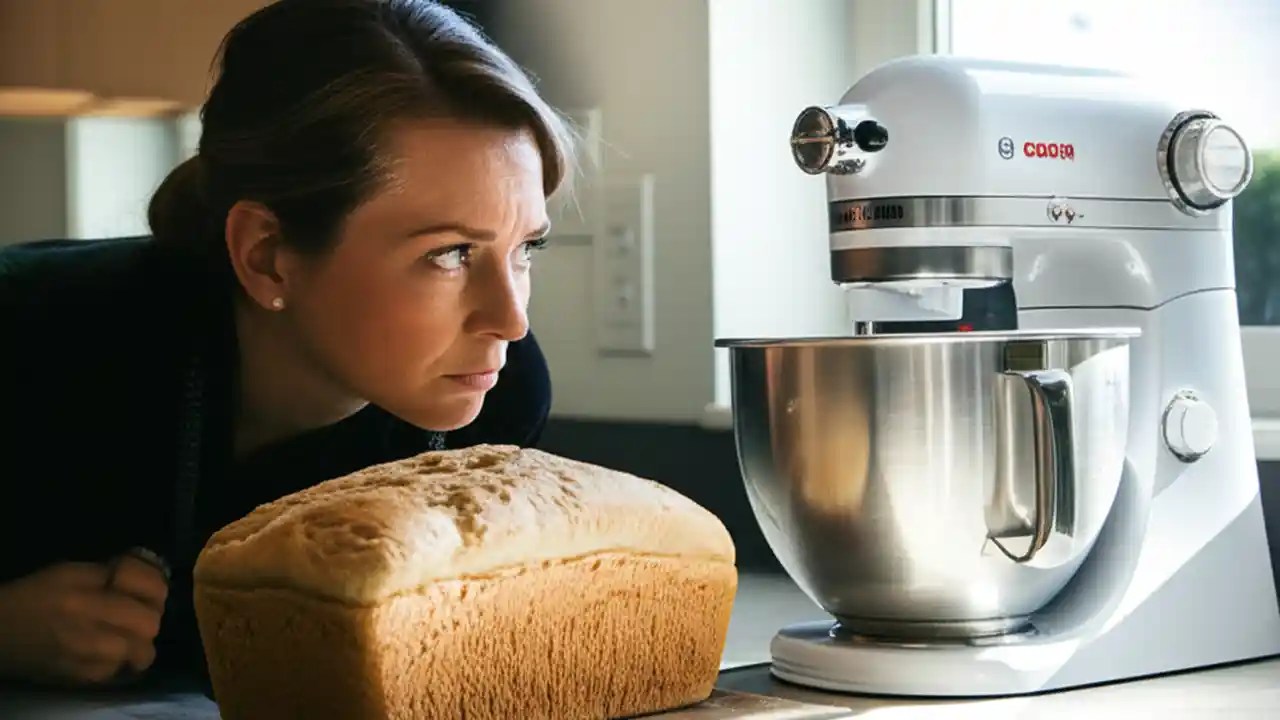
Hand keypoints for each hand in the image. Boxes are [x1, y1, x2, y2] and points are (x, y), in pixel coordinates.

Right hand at [0, 557, 168, 685]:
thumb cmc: (34, 595)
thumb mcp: (69, 571)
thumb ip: (109, 573)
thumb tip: (141, 576)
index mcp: (88, 600)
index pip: (149, 596)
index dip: (154, 588)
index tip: (143, 587)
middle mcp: (92, 633)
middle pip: (150, 626)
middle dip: (150, 615)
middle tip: (139, 610)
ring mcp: (89, 661)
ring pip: (142, 653)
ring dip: (140, 641)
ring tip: (127, 632)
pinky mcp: (83, 679)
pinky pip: (120, 670)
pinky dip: (121, 659)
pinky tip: (109, 648)